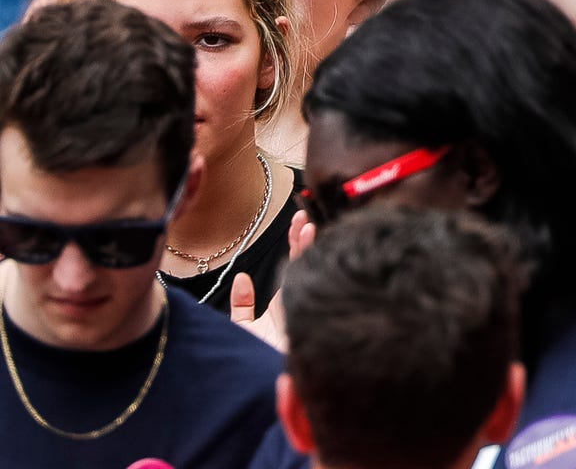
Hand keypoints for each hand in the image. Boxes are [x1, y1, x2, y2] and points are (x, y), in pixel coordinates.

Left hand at [227, 211, 311, 350]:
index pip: (294, 267)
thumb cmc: (247, 361)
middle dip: (304, 238)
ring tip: (306, 222)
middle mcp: (298, 301)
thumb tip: (242, 278)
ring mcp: (304, 302)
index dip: (296, 243)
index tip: (297, 221)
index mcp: (285, 306)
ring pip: (310, 266)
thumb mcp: (240, 329)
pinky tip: (310, 235)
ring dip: (308, 242)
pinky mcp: (306, 304)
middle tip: (303, 215)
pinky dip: (312, 253)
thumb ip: (242, 305)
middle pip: (304, 263)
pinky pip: (313, 275)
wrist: (260, 382)